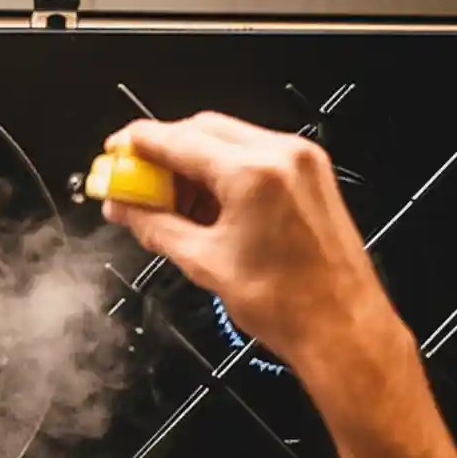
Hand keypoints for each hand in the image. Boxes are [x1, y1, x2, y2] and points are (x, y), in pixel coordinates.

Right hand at [101, 112, 402, 368]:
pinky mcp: (309, 175)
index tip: (115, 152)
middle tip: (133, 181)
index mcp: (254, 174)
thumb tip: (124, 208)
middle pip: (201, 130)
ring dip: (190, 163)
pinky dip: (220, 172)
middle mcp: (282, 156)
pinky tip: (200, 203)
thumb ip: (154, 225)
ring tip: (165, 201)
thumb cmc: (290, 304)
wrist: (342, 328)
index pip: (178, 139)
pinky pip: (252, 156)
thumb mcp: (203, 262)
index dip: (136, 144)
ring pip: (226, 140)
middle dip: (162, 152)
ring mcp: (301, 162)